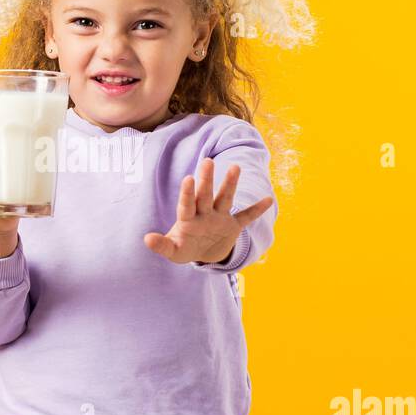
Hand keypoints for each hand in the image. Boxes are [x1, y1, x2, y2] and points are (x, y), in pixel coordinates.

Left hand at [144, 157, 272, 265]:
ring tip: (235, 167)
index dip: (187, 193)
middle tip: (207, 161)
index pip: (187, 204)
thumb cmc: (184, 248)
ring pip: (225, 198)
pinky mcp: (233, 226)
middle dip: (206, 180)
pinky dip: (257, 210)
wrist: (202, 254)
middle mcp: (204, 213)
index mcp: (188, 219)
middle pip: (205, 195)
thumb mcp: (173, 251)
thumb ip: (162, 245)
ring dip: (230, 184)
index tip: (188, 178)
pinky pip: (246, 217)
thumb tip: (146, 238)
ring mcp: (219, 218)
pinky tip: (269, 199)